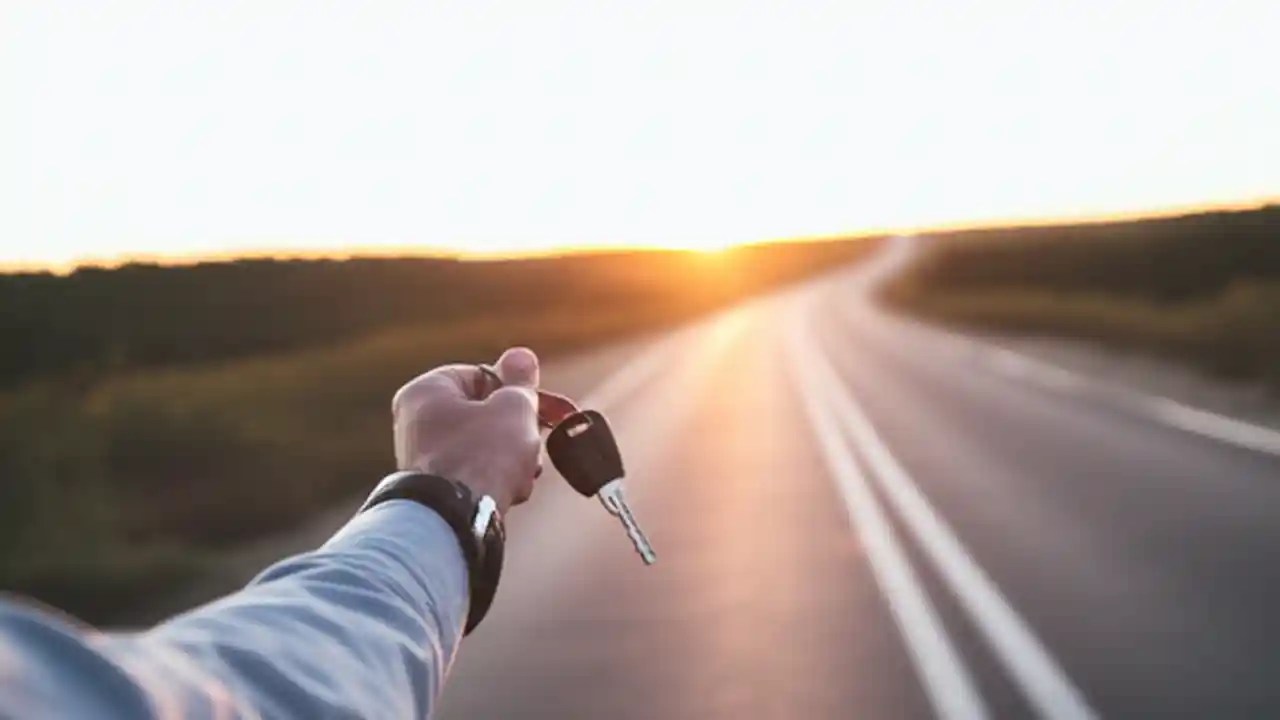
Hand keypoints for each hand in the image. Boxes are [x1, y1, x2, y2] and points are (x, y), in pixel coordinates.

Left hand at [391, 347, 542, 513]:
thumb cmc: (482, 456)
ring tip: (524, 472)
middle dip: (518, 429)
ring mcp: (423, 457)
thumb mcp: (513, 407)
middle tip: (537, 440)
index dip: (516, 389)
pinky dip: (495, 479)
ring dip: (512, 457)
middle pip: (484, 413)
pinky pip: (473, 473)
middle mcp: (416, 421)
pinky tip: (510, 492)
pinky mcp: (434, 488)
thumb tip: (521, 357)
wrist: (455, 520)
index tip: (540, 405)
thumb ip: (520, 381)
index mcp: (427, 390)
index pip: (481, 375)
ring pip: (483, 445)